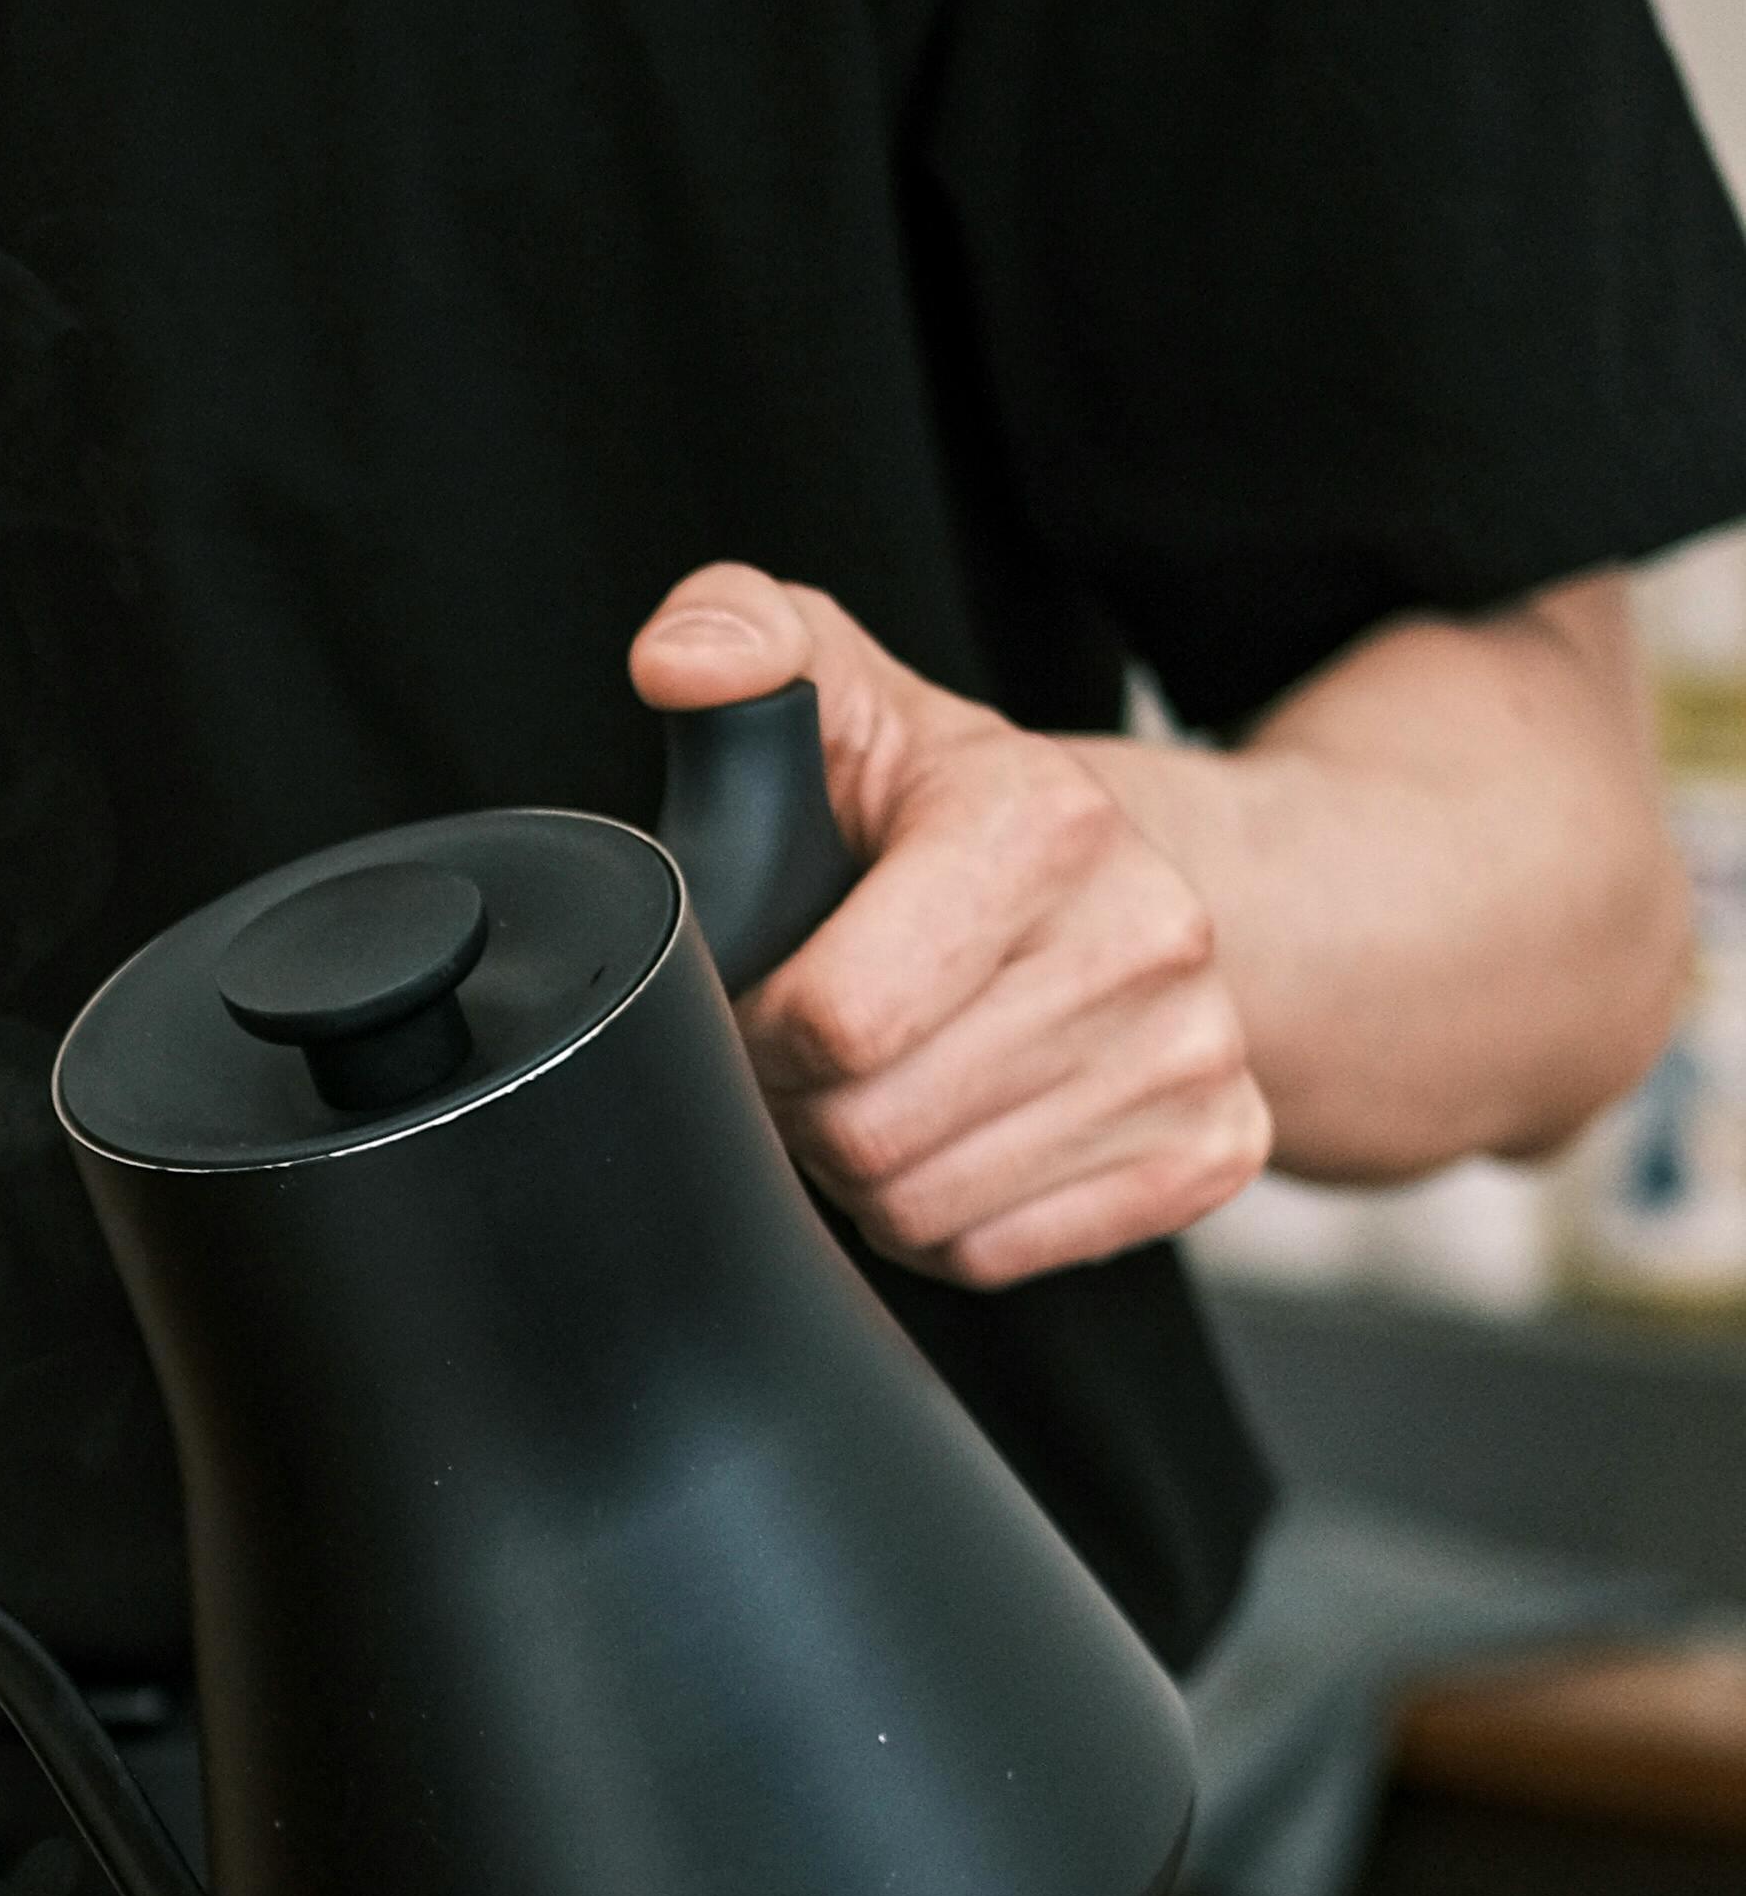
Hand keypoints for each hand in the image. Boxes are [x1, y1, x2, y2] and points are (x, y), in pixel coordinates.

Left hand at [629, 565, 1270, 1287]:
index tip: (765, 994)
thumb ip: (744, 641)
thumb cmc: (948, 808)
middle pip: (870, 1133)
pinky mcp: (1213, 1151)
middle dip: (807, 1110)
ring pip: (925, 1210)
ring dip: (868, 1173)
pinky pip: (997, 1255)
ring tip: (889, 1083)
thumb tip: (681, 662)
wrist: (1146, 874)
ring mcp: (1196, 1052)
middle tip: (820, 1053)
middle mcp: (1149, 934)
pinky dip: (949, 1223)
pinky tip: (960, 1134)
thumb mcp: (843, 697)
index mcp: (1047, 821)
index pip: (838, 1023)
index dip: (762, 1031)